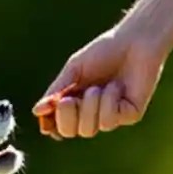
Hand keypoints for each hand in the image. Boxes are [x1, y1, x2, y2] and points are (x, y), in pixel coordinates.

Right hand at [33, 26, 170, 139]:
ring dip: (90, 105)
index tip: (48, 110)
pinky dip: (109, 102)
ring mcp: (111, 116)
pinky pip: (109, 120)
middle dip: (66, 117)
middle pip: (70, 132)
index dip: (51, 123)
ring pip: (89, 129)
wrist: (136, 41)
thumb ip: (56, 90)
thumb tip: (37, 111)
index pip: (57, 126)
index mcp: (76, 102)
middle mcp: (92, 113)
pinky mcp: (129, 115)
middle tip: (68, 100)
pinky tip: (117, 87)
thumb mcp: (74, 70)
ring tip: (100, 86)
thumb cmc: (104, 51)